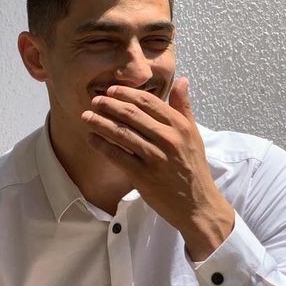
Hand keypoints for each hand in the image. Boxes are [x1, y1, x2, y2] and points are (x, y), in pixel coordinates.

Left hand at [81, 77, 234, 259]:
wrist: (199, 205)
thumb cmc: (193, 167)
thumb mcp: (194, 134)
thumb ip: (184, 107)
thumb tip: (182, 80)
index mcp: (179, 126)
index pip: (148, 102)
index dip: (127, 93)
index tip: (111, 90)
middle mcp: (168, 139)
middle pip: (132, 115)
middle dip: (109, 105)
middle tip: (94, 101)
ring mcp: (155, 158)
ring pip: (122, 134)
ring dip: (100, 123)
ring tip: (86, 116)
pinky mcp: (144, 176)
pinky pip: (118, 156)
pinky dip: (102, 145)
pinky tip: (92, 138)